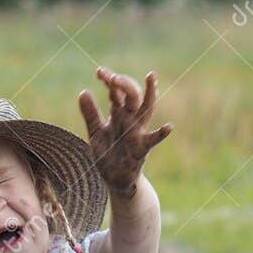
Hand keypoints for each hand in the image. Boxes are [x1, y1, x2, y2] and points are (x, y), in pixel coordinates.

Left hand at [77, 66, 171, 196]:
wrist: (115, 180)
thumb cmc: (108, 155)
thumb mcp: (95, 132)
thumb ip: (90, 114)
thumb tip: (83, 92)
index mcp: (118, 114)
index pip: (116, 91)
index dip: (109, 80)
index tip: (99, 72)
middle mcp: (130, 119)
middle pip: (132, 95)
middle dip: (125, 83)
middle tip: (113, 78)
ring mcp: (137, 132)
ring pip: (146, 109)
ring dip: (149, 94)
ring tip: (151, 78)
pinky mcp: (141, 149)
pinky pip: (153, 140)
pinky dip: (161, 134)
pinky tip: (169, 127)